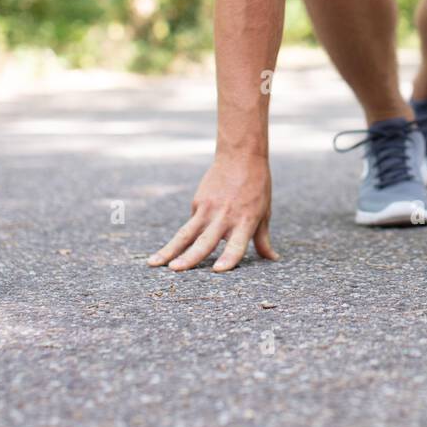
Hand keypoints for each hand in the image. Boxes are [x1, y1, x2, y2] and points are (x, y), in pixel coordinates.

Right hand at [148, 153, 276, 271]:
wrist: (241, 156)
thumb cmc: (257, 187)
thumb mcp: (264, 213)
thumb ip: (263, 239)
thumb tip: (273, 258)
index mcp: (246, 222)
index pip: (237, 245)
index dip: (228, 258)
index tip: (218, 270)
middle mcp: (225, 217)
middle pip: (205, 241)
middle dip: (190, 258)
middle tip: (175, 270)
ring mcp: (208, 209)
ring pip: (186, 233)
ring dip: (170, 250)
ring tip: (154, 263)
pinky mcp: (198, 202)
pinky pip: (192, 222)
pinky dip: (187, 235)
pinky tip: (184, 238)